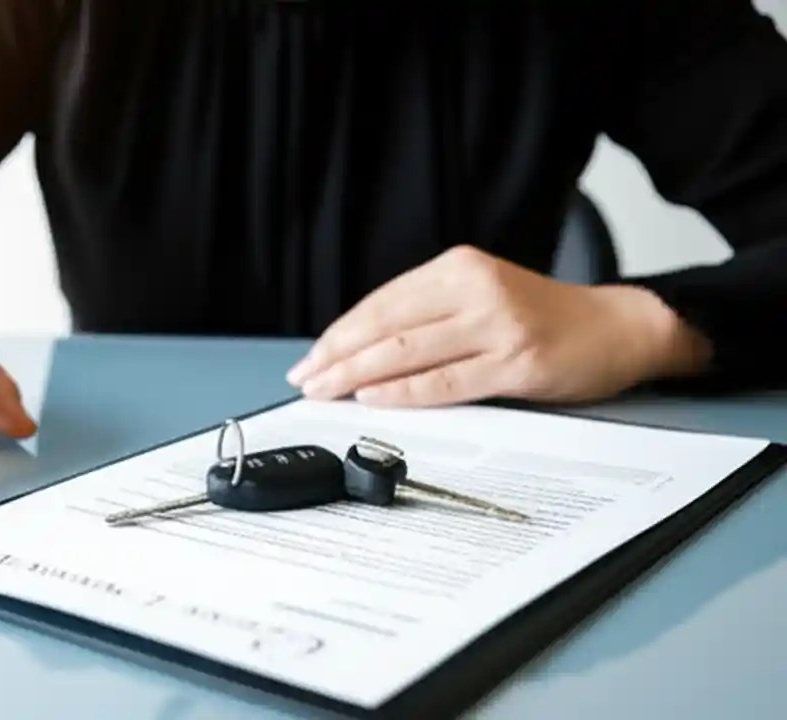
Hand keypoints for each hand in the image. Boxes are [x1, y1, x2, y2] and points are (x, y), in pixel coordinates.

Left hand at [286, 246, 711, 405]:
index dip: (339, 334)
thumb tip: (359, 352)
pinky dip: (402, 392)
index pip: (381, 303)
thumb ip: (429, 314)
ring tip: (326, 393)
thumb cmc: (542, 318)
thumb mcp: (480, 295)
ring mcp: (498, 324)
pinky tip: (372, 399)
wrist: (618, 328)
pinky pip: (445, 382)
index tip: (309, 358)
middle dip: (337, 357)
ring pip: (407, 353)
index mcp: (459, 267)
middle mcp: (475, 288)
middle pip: (386, 326)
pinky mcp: (516, 362)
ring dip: (357, 377)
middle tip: (305, 380)